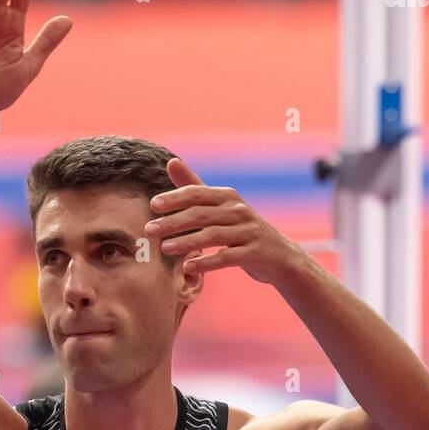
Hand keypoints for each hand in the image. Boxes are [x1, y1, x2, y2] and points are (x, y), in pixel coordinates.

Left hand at [144, 158, 301, 284]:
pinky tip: (187, 268)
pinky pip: (226, 257)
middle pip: (201, 214)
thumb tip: (170, 162)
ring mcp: (248, 232)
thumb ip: (195, 187)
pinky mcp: (254, 253)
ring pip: (212, 235)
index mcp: (228, 197)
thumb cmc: (242, 230)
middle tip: (149, 230)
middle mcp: (239, 211)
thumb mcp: (221, 207)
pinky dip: (206, 262)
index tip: (153, 205)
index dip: (174, 198)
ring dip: (186, 242)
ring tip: (164, 249)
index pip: (197, 194)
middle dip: (173, 222)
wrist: (279, 256)